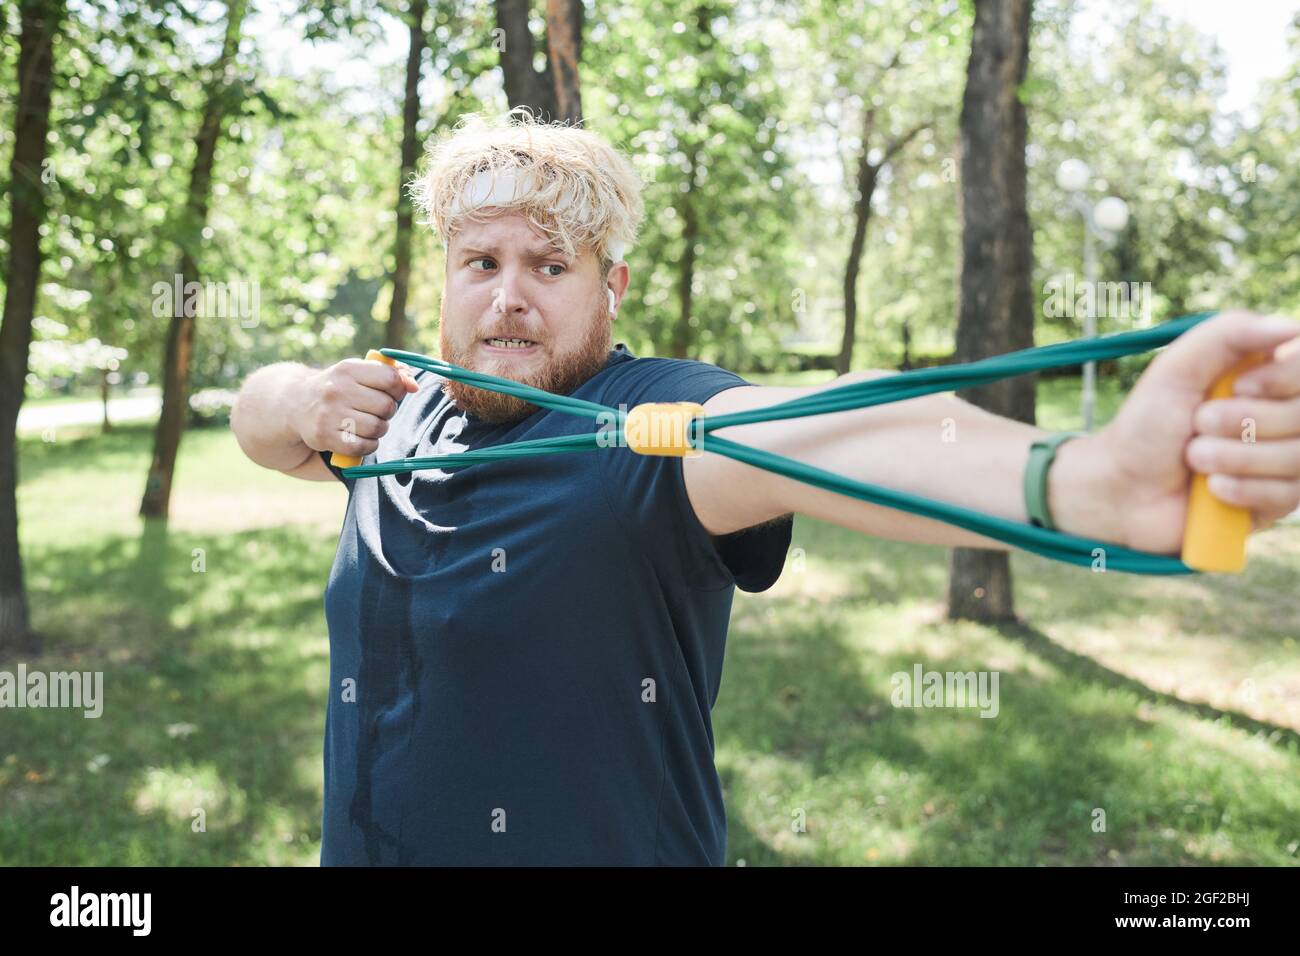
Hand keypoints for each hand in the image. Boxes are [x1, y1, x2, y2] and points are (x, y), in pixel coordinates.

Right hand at [293, 357, 418, 456]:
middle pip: (386, 406)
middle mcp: (337, 390)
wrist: (298, 404)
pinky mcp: (325, 437)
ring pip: (377, 428)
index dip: (398, 389)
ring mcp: (329, 414)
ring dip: (379, 429)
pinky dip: (369, 444)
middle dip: (387, 411)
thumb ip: (392, 373)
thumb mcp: (360, 372)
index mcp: (348, 369)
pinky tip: (361, 438)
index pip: (391, 379)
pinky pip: (363, 446)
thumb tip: (414, 385)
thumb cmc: (340, 387)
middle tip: (375, 410)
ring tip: (367, 423)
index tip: (390, 392)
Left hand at [1094, 310, 1299, 553]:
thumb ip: (1228, 335)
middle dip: (1244, 422)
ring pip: (1299, 456)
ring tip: (1194, 458)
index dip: (1283, 378)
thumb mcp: (1177, 368)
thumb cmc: (1148, 423)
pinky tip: (1212, 488)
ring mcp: (1286, 459)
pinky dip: (1242, 489)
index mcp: (1266, 376)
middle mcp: (1283, 415)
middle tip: (1198, 424)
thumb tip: (1290, 328)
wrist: (1124, 489)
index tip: (1238, 387)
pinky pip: (1288, 494)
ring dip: (1235, 457)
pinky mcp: (1278, 499)